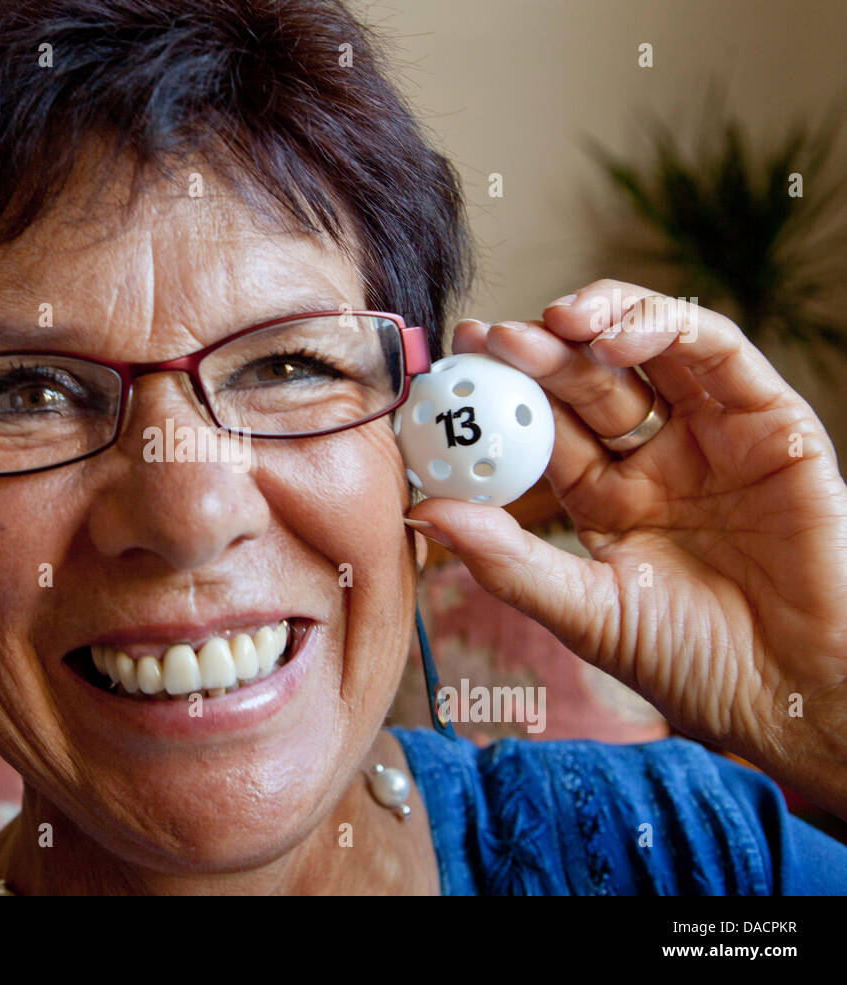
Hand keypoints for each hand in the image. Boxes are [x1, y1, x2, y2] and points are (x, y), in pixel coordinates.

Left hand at [409, 280, 846, 818]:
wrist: (790, 694)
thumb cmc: (689, 663)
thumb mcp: (584, 611)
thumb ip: (507, 561)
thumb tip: (422, 510)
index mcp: (603, 498)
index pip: (542, 429)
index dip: (498, 396)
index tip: (453, 372)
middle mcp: (653, 459)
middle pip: (586, 384)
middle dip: (536, 353)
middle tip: (489, 337)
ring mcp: (711, 436)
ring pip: (648, 353)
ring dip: (598, 325)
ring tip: (551, 324)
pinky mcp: (771, 422)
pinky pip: (718, 356)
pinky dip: (668, 330)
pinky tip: (616, 334)